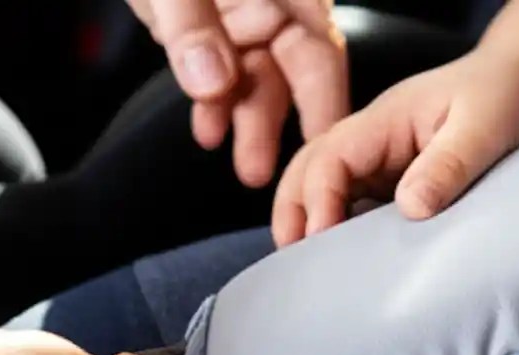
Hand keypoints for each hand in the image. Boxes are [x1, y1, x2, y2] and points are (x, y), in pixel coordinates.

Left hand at [126, 0, 348, 186]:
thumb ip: (193, 26)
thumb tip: (214, 84)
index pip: (318, 51)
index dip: (325, 103)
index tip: (326, 151)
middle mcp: (273, 3)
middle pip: (291, 71)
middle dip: (278, 123)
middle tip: (266, 174)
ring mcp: (241, 16)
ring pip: (256, 78)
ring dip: (246, 121)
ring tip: (242, 166)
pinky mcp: (211, 29)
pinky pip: (222, 74)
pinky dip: (214, 103)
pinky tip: (206, 131)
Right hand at [270, 46, 518, 245]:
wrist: (516, 80)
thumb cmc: (501, 96)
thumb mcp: (483, 129)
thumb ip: (448, 165)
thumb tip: (411, 209)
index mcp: (384, 121)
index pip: (330, 158)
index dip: (319, 198)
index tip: (322, 238)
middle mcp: (370, 138)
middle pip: (307, 170)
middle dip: (291, 212)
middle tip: (292, 262)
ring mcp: (377, 157)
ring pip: (322, 186)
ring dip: (308, 220)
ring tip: (309, 268)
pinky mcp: (389, 176)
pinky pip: (351, 199)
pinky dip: (338, 225)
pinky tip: (346, 259)